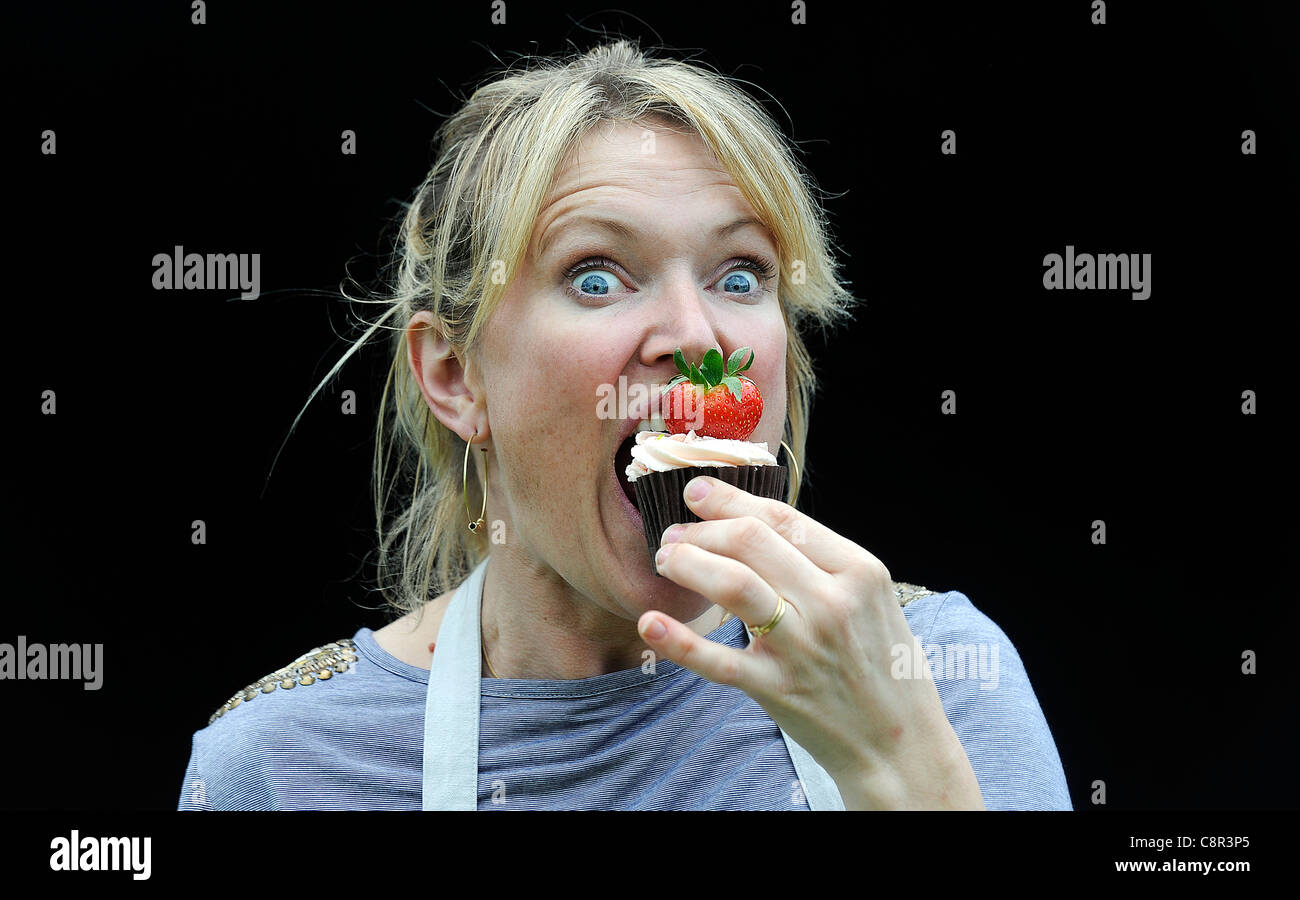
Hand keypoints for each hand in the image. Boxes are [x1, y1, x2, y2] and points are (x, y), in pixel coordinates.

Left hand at [638, 474, 984, 809]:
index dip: (729, 499)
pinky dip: (679, 640)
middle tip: (674, 538)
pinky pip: (719, 660)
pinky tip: (650, 622)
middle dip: (700, 530)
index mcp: (858, 570)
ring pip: (733, 584)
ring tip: (666, 562)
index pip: (782, 518)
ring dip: (688, 564)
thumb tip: (755, 522)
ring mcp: (803, 646)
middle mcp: (832, 602)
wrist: (900, 743)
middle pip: (749, 540)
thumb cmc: (881, 664)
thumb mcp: (871, 599)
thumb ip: (823, 562)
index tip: (695, 493)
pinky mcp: (778, 689)